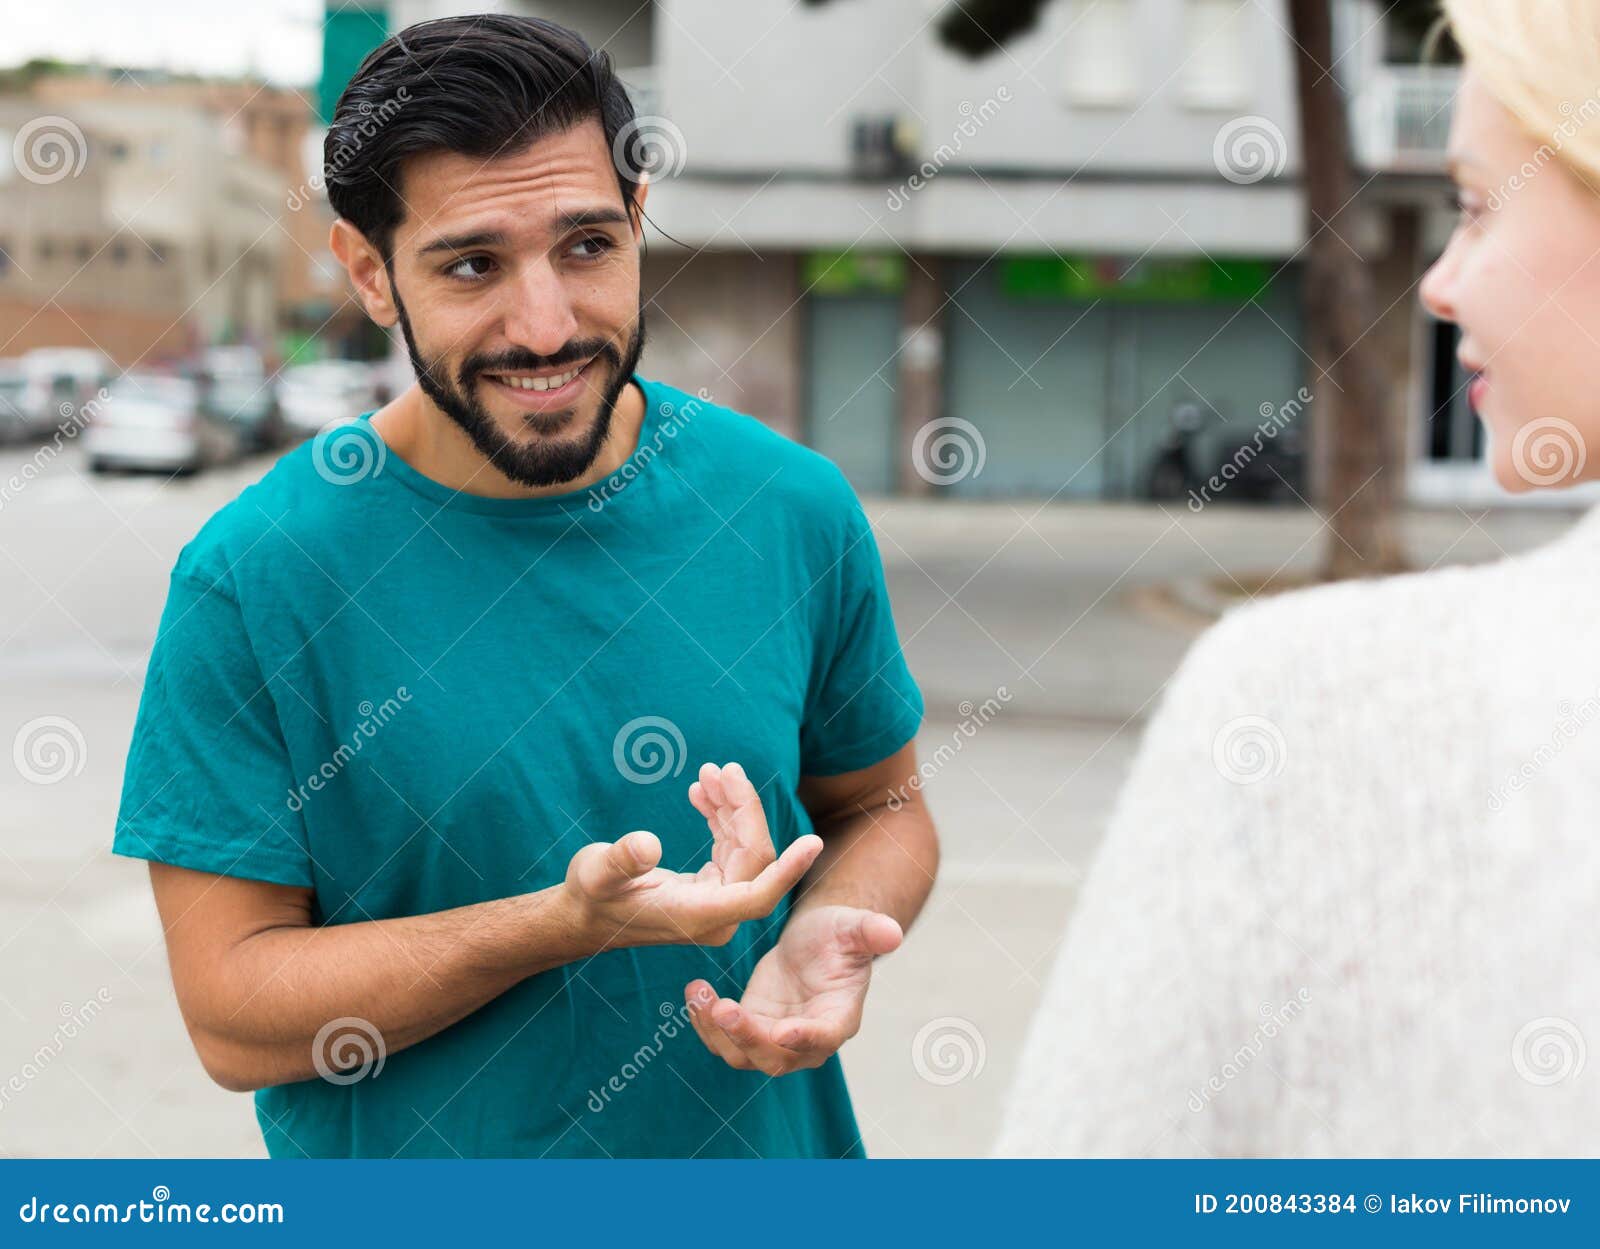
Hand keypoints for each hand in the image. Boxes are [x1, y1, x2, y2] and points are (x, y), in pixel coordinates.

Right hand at [564, 762, 820, 951]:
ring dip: (730, 808)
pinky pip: (729, 849)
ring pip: (743, 849)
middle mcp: (715, 913)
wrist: (581, 915)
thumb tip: (648, 844)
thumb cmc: (589, 896)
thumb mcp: (597, 873)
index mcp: (698, 915)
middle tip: (723, 768)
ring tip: (709, 772)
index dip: (788, 869)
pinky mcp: (710, 889)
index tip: (815, 841)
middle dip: (743, 810)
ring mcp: (716, 902)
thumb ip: (622, 860)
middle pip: (752, 858)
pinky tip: (703, 794)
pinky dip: (720, 818)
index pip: (758, 895)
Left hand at [685, 904, 902, 1075]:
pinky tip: (694, 993)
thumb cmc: (839, 935)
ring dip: (717, 1032)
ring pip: (742, 1054)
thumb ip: (871, 931)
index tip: (783, 1030)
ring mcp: (776, 1039)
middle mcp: (807, 1040)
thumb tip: (893, 933)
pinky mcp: (751, 1029)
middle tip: (724, 1009)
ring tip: (699, 995)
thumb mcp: (853, 926)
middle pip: (776, 1057)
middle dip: (748, 1038)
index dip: (805, 1038)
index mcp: (839, 1018)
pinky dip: (705, 1022)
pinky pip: (723, 1039)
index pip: (823, 1037)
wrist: (814, 943)